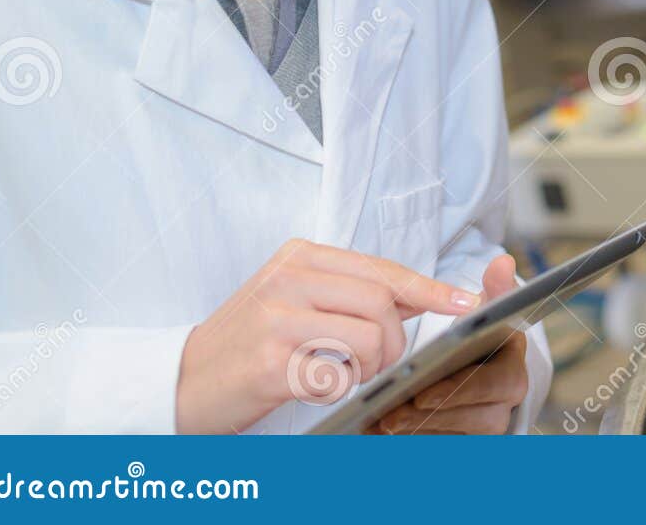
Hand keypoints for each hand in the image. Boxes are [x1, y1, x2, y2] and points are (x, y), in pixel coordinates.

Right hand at [175, 238, 481, 433]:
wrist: (181, 380)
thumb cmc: (248, 341)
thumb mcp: (298, 299)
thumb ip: (354, 292)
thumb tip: (423, 293)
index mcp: (301, 256)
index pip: (382, 270)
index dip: (430, 289)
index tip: (464, 302)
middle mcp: (288, 278)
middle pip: (382, 304)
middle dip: (395, 341)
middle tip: (376, 362)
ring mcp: (276, 319)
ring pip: (368, 337)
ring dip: (370, 367)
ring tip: (346, 374)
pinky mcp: (268, 362)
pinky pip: (336, 376)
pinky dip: (338, 388)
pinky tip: (316, 385)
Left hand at [371, 254, 529, 434]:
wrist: (480, 367)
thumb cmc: (482, 338)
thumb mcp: (491, 312)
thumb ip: (496, 288)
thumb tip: (503, 261)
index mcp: (513, 375)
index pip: (491, 386)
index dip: (458, 390)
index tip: (423, 392)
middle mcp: (503, 408)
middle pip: (467, 419)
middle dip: (427, 416)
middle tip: (391, 412)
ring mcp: (482, 430)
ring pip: (447, 435)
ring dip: (413, 430)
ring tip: (377, 420)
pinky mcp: (460, 443)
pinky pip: (434, 446)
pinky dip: (407, 441)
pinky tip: (376, 432)